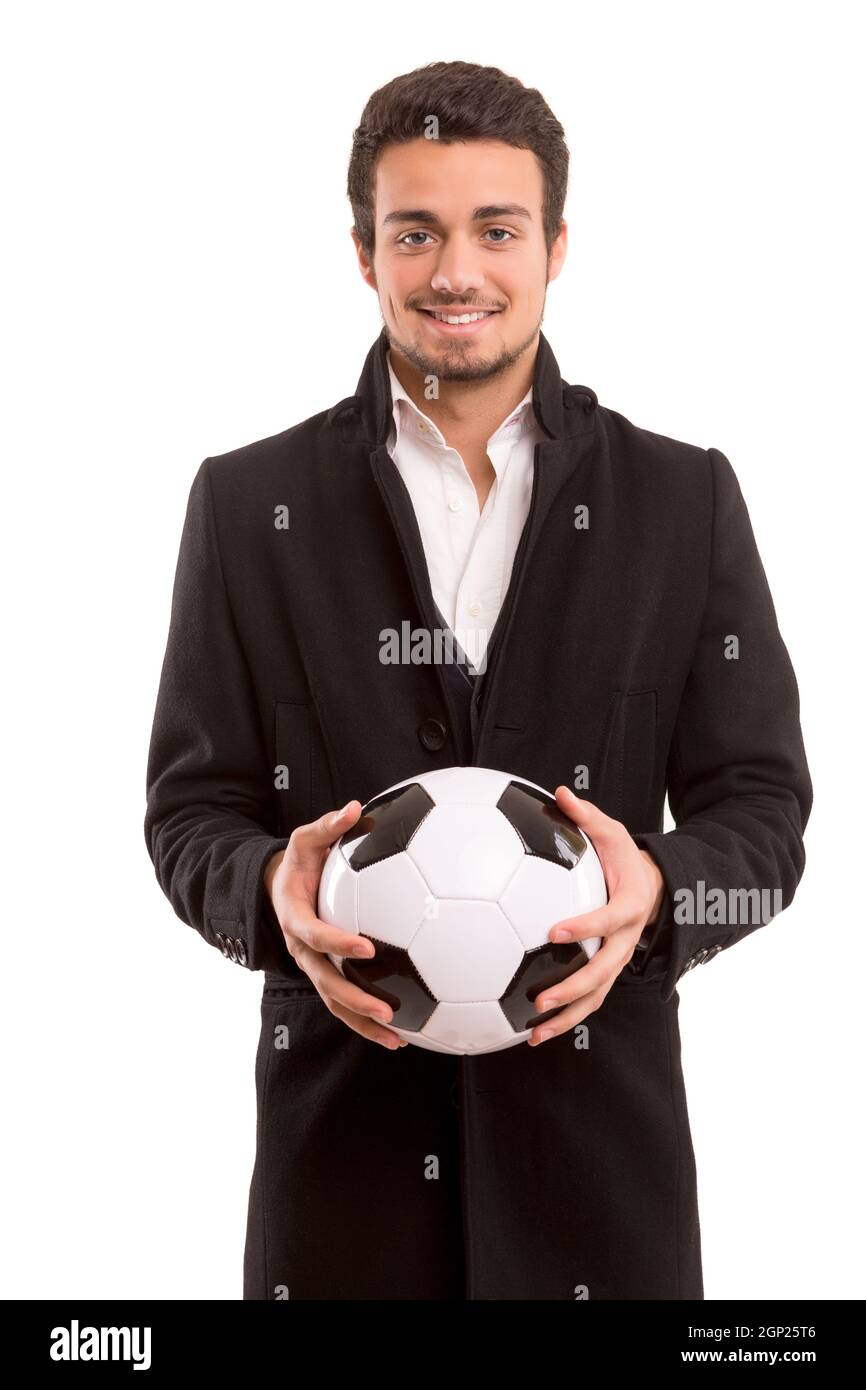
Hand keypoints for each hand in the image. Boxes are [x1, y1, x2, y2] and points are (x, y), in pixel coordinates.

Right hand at [265, 802, 407, 1050]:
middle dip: (354, 999)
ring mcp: (313, 967)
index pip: (315, 935)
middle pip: (325, 982)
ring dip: (363, 1022)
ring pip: (335, 1002)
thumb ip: (328, 826)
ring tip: (397, 1036)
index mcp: (296, 918)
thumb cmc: (298, 861)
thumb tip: (355, 807)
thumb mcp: (305, 839)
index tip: (368, 949)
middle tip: (386, 1009)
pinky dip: (367, 1022)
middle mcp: (302, 950)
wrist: (279, 888)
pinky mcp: (327, 976)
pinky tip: (402, 1035)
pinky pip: (344, 1004)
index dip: (338, 943)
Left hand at [526, 788, 665, 1046]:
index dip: (583, 926)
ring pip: (597, 997)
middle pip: (603, 972)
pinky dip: (564, 1019)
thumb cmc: (624, 857)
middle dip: (573, 988)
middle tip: (540, 999)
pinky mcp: (606, 973)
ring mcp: (617, 961)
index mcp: (627, 906)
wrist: (651, 887)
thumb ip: (585, 816)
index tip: (553, 932)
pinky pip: (588, 1001)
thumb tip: (559, 792)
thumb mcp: (611, 832)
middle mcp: (625, 940)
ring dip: (567, 1017)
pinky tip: (531, 1031)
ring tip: (533, 1032)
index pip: (607, 920)